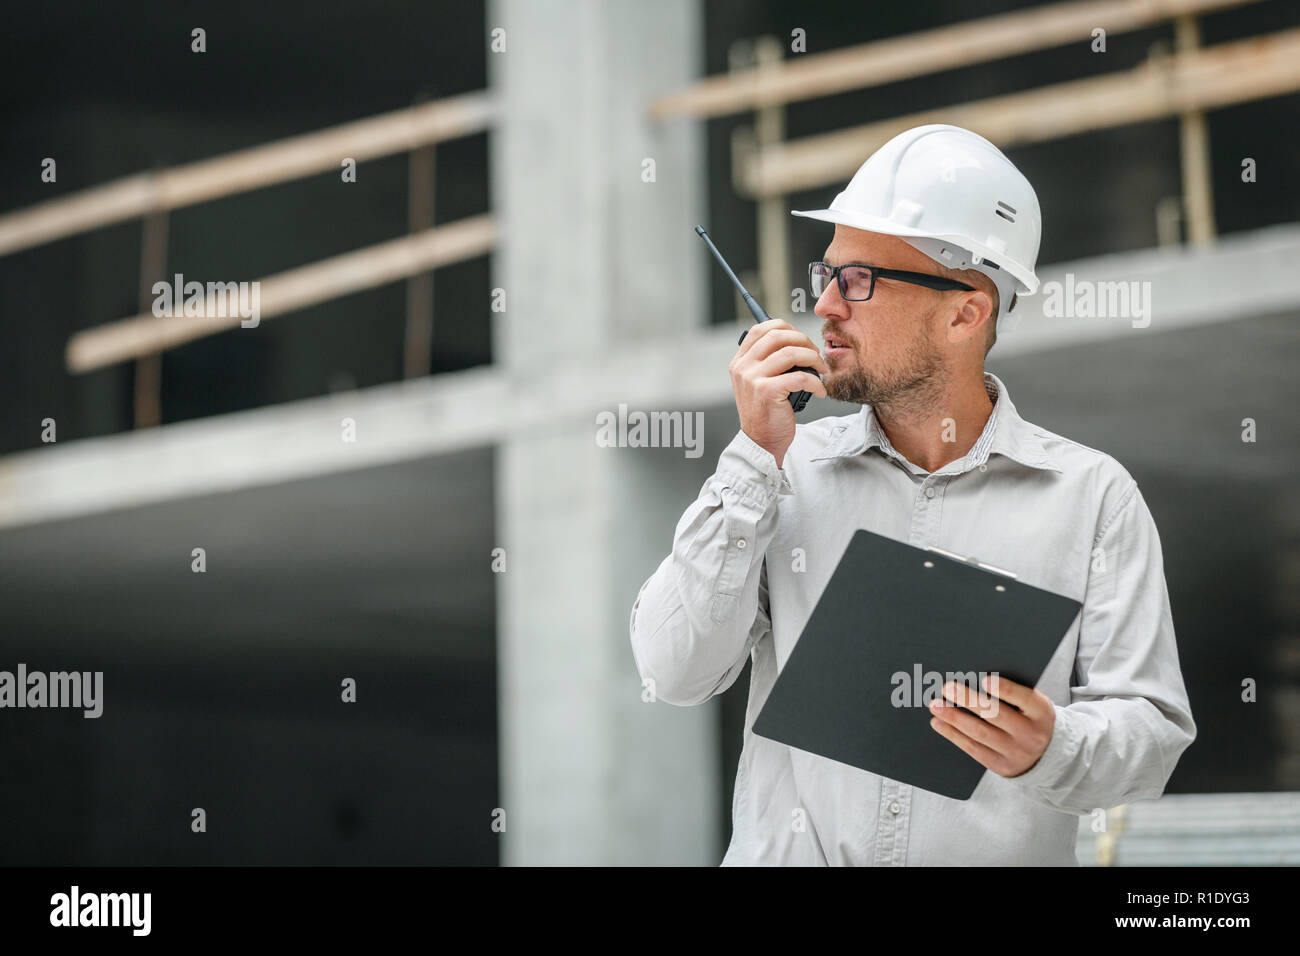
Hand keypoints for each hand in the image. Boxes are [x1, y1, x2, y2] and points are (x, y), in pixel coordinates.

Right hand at [729, 319, 827, 467]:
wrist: (761, 442)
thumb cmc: (766, 412)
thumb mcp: (758, 383)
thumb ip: (767, 362)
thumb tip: (795, 342)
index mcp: (740, 362)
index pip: (760, 329)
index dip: (784, 327)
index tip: (800, 339)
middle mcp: (743, 367)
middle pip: (777, 336)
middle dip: (803, 341)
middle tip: (815, 354)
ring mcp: (753, 379)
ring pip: (791, 353)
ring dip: (813, 359)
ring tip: (821, 370)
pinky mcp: (767, 391)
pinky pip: (800, 376)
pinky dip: (815, 382)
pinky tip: (819, 391)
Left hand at [928, 674, 1055, 777]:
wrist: (1045, 755)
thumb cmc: (1030, 718)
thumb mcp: (1032, 704)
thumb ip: (1013, 693)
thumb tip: (974, 678)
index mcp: (1041, 712)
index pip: (1024, 698)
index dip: (1005, 690)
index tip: (984, 680)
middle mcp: (1031, 735)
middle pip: (996, 715)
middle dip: (969, 700)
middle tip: (947, 687)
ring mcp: (1015, 753)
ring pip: (980, 733)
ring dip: (954, 718)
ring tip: (936, 705)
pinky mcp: (1000, 766)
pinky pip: (973, 749)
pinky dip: (953, 735)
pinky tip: (939, 723)